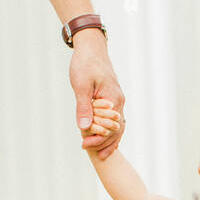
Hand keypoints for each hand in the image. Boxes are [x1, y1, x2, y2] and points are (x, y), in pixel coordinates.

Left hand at [68, 30, 123, 157]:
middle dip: (104, 143)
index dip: (97, 139)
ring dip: (109, 139)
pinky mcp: (113, 97)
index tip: (84, 146)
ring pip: (117, 126)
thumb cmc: (85, 63)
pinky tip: (103, 136)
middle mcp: (119, 102)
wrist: (91, 47)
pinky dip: (110, 130)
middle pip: (116, 130)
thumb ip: (84, 107)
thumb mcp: (81, 85)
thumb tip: (84, 128)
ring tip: (100, 152)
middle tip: (91, 153)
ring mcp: (117, 100)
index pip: (109, 128)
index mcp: (113, 100)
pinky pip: (114, 119)